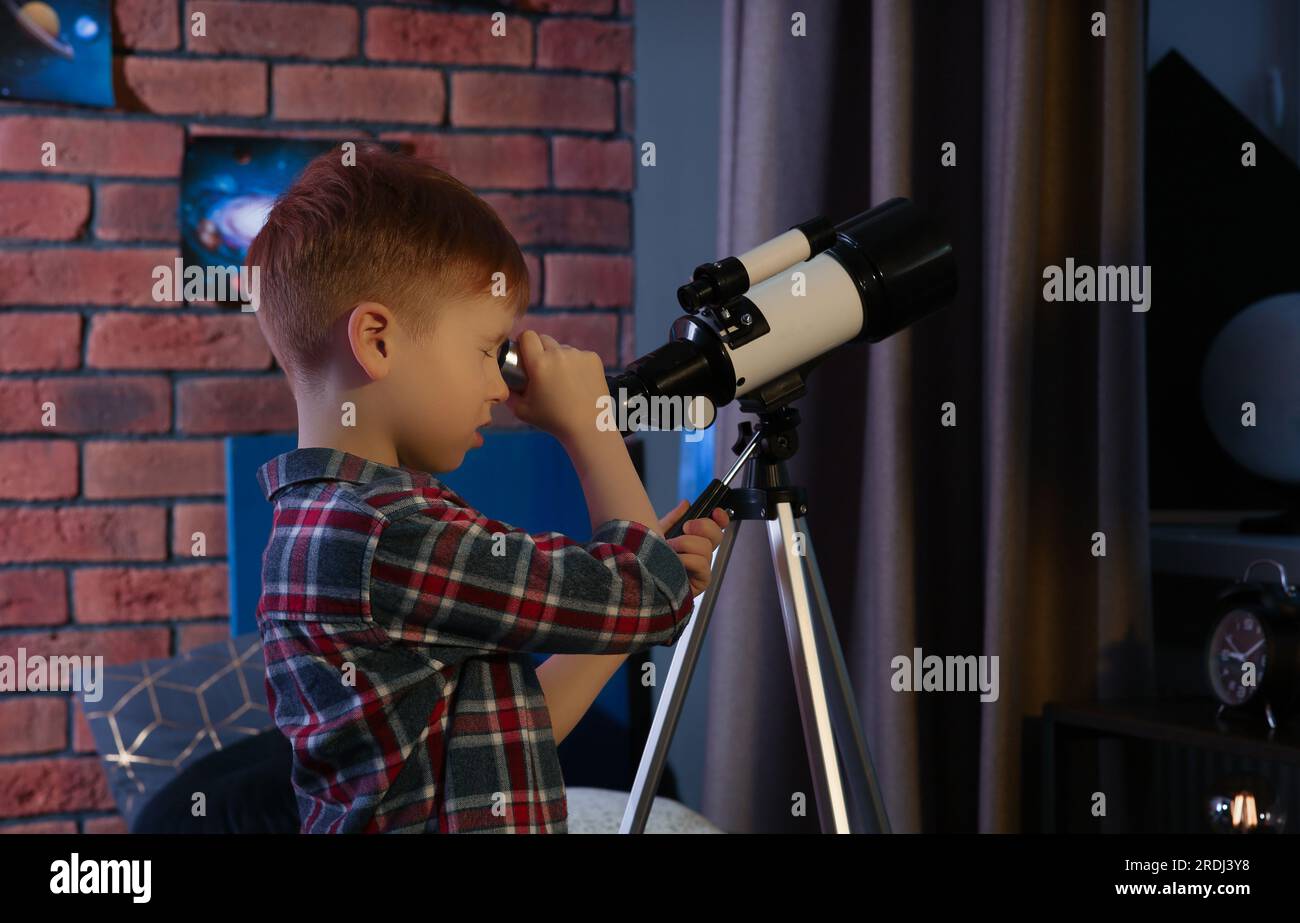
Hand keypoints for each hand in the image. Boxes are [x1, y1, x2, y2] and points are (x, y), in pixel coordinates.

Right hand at [504, 330, 610, 445]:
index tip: (524, 354)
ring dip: (558, 358)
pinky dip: (575, 364)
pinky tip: (578, 381)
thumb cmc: (553, 420)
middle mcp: (559, 353)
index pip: (527, 335)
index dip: (523, 343)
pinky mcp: (593, 358)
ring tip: (563, 380)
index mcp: (539, 363)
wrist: (588, 426)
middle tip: (542, 370)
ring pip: (562, 348)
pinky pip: (578, 354)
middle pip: (544, 339)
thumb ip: (509, 393)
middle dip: (540, 350)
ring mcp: (578, 354)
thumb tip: (505, 381)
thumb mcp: (522, 410)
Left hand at [655, 499, 729, 596]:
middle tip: (686, 528)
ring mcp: (702, 568)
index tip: (715, 512)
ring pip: (706, 548)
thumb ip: (673, 519)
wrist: (640, 579)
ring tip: (669, 548)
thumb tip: (686, 504)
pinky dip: (687, 560)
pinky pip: (702, 565)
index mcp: (695, 539)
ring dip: (686, 544)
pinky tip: (674, 561)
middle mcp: (702, 553)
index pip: (717, 527)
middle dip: (703, 526)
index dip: (721, 518)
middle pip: (718, 535)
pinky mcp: (701, 583)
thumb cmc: (649, 557)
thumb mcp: (657, 532)